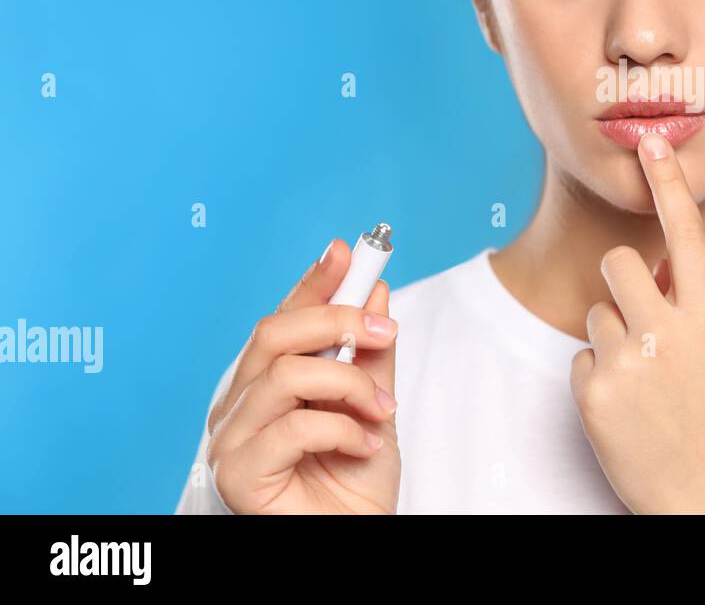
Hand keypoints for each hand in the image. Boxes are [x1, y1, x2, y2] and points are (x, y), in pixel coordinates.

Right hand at [205, 239, 401, 512]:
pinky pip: (293, 427)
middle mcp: (238, 406)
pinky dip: (341, 428)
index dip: (313, 282)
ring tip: (382, 411)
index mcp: (264, 384)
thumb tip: (375, 290)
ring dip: (349, 383)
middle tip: (386, 330)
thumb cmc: (355, 484)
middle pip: (273, 334)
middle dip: (338, 319)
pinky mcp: (237, 474)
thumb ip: (371, 354)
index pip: (283, 318)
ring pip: (285, 375)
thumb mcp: (375, 406)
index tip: (349, 251)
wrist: (355, 539)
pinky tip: (364, 445)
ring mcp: (231, 439)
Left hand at [569, 131, 704, 513]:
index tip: (651, 143)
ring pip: (596, 311)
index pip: (689, 237)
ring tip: (641, 380)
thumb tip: (676, 264)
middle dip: (624, 281)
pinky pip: (580, 356)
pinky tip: (625, 405)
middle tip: (640, 315)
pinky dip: (597, 375)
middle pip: (619, 263)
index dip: (670, 185)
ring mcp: (626, 364)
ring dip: (613, 335)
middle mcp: (667, 334)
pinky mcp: (592, 393)